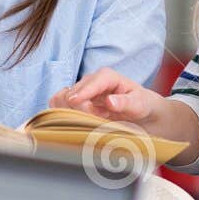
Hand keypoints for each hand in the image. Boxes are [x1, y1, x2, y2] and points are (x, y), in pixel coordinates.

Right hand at [50, 67, 165, 125]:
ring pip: (61, 99)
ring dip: (69, 113)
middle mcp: (90, 81)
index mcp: (106, 76)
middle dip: (78, 109)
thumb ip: (125, 103)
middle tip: (93, 122)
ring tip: (88, 121)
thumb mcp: (138, 104)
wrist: (139, 112)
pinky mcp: (74, 102)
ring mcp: (81, 92)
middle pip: (72, 93)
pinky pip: (58, 106)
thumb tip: (110, 101)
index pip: (90, 83)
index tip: (76, 103)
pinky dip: (63, 115)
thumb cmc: (140, 105)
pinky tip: (79, 122)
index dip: (82, 93)